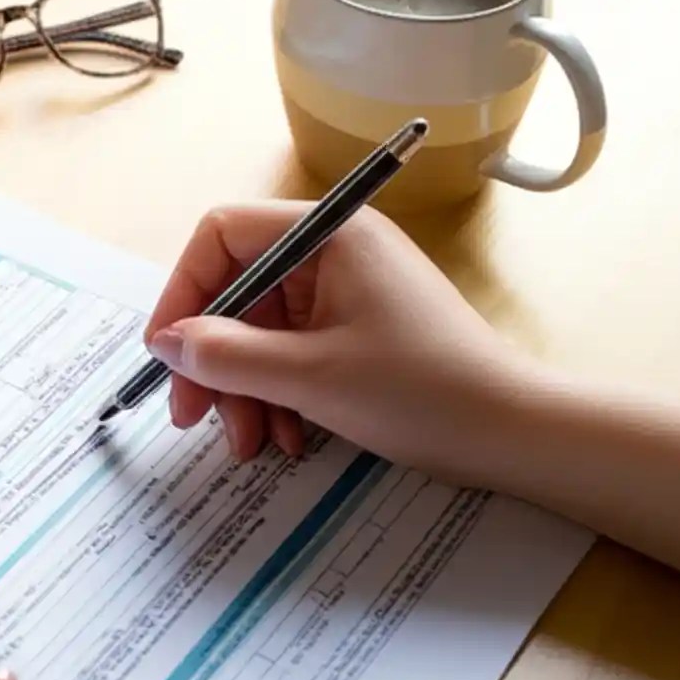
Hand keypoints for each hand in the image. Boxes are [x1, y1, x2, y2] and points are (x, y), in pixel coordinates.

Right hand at [145, 199, 527, 481]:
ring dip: (244, 389)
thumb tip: (166, 341)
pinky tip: (285, 439)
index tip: (166, 353)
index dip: (184, 291)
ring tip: (249, 445)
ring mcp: (345, 291)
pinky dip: (278, 394)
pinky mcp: (355, 330)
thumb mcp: (310, 376)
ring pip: (260, 331)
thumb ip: (227, 355)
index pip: (223, 235)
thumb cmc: (419, 391)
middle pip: (238, 291)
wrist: (513, 433)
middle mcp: (333, 251)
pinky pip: (292, 352)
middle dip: (213, 359)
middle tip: (190, 417)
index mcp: (328, 234)